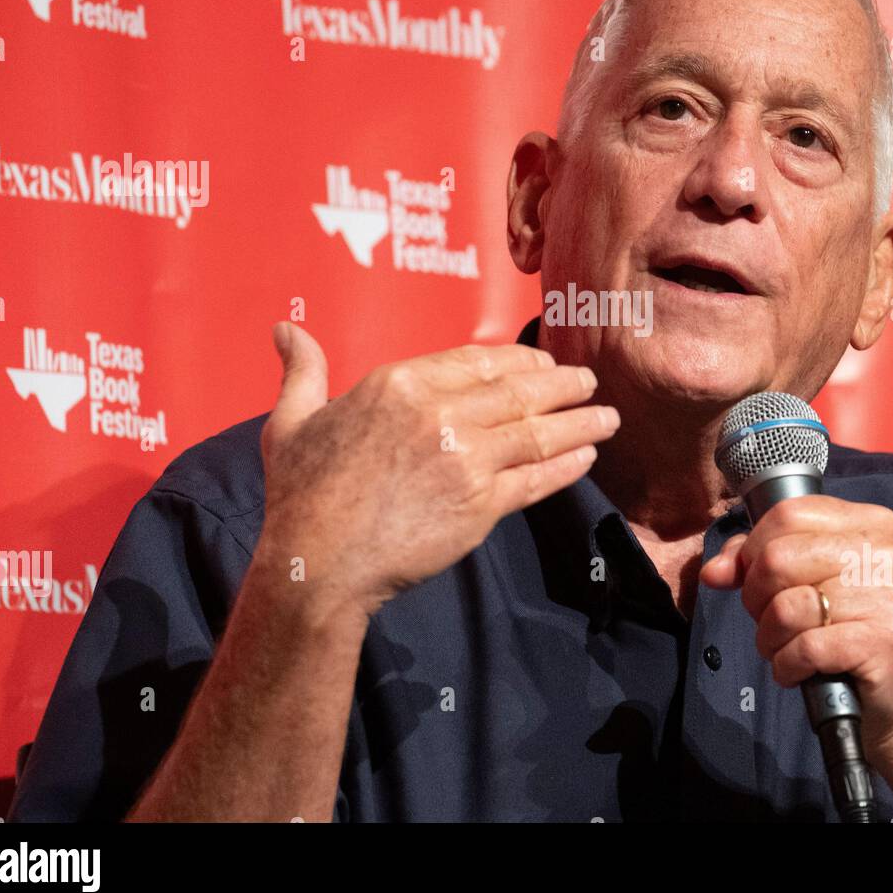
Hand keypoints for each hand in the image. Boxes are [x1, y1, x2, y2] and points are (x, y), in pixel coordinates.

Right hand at [256, 322, 619, 622]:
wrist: (318, 563)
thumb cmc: (301, 494)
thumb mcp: (293, 422)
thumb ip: (302, 372)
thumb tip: (284, 328)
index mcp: (400, 384)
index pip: (477, 360)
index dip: (518, 360)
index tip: (541, 362)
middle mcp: (440, 412)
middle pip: (518, 390)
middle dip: (561, 384)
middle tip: (588, 382)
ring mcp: (466, 458)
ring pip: (537, 431)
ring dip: (580, 421)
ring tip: (608, 416)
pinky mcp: (482, 504)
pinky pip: (536, 478)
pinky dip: (567, 465)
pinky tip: (587, 456)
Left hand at [699, 494, 892, 759]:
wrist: (883, 688)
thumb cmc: (836, 623)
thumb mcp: (796, 578)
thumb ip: (750, 561)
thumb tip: (714, 571)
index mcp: (865, 522)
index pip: (786, 514)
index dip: (754, 549)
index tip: (758, 576)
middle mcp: (882, 553)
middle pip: (778, 559)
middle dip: (756, 597)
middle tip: (772, 619)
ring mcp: (887, 597)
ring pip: (786, 607)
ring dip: (770, 638)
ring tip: (787, 646)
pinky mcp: (882, 643)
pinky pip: (806, 647)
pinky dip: (787, 665)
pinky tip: (798, 669)